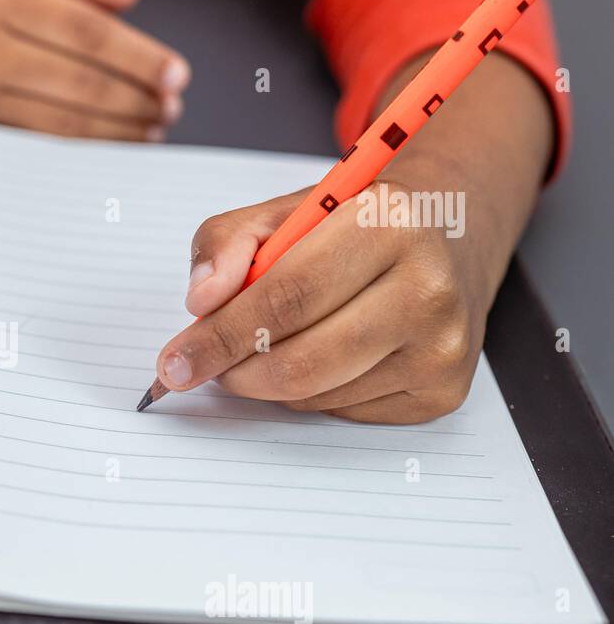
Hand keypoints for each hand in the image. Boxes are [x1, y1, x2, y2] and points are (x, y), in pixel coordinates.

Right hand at [0, 0, 189, 139]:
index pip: (84, 30)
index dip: (137, 55)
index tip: (175, 73)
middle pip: (79, 78)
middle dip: (135, 97)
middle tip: (171, 106)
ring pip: (61, 117)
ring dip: (116, 129)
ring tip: (152, 128)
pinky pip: (37, 142)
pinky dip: (82, 146)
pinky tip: (112, 145)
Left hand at [156, 182, 488, 423]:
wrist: (449, 235)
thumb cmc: (352, 225)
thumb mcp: (284, 211)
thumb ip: (226, 243)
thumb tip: (202, 301)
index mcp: (387, 223)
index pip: (286, 297)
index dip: (220, 337)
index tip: (174, 363)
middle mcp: (426, 286)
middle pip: (300, 361)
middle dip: (233, 372)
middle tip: (199, 367)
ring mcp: (441, 346)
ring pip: (315, 394)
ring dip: (267, 382)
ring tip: (265, 345)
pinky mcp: (443, 391)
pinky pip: (343, 412)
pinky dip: (308, 393)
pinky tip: (320, 355)